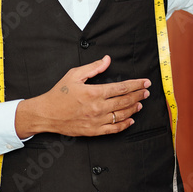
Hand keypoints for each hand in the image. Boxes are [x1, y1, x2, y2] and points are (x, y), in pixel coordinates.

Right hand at [15, 55, 149, 137]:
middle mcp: (98, 108)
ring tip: (140, 103)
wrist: (46, 114)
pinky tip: (130, 120)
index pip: (121, 88)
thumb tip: (107, 60)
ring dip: (134, 109)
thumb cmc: (59, 94)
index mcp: (94, 93)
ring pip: (122, 115)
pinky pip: (113, 129)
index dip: (136, 85)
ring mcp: (96, 121)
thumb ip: (93, 67)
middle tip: (146, 91)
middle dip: (139, 95)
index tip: (144, 82)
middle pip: (125, 101)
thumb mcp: (74, 75)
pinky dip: (124, 125)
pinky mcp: (93, 131)